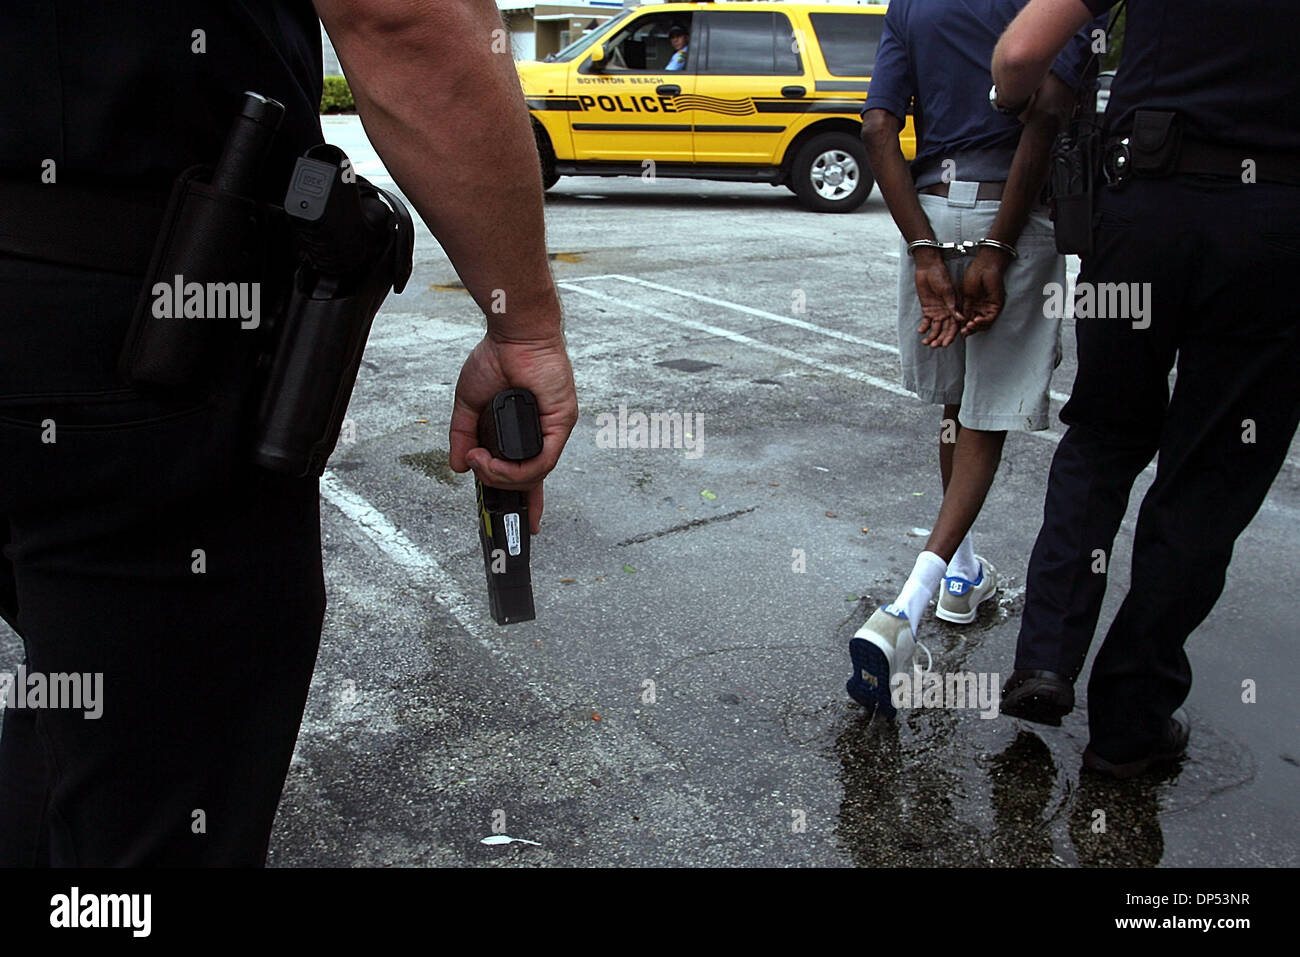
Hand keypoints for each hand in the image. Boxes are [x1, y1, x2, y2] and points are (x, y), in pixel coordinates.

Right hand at [448, 332, 577, 533]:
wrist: (514, 334)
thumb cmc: (497, 359)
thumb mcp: (470, 403)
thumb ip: (463, 435)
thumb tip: (459, 466)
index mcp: (524, 432)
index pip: (530, 474)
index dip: (529, 500)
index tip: (529, 525)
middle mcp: (542, 434)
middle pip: (529, 480)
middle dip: (501, 486)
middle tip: (476, 469)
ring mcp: (553, 431)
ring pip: (534, 474)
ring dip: (502, 476)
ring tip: (480, 461)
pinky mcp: (561, 423)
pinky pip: (543, 461)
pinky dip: (516, 469)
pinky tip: (493, 461)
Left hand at [913, 252, 963, 347]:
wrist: (928, 268)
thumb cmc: (941, 277)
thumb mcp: (947, 291)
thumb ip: (952, 306)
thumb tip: (961, 319)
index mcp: (955, 308)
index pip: (955, 325)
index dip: (951, 335)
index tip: (946, 343)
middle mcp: (947, 312)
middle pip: (945, 329)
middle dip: (941, 338)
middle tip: (936, 346)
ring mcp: (937, 311)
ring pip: (936, 328)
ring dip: (932, 336)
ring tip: (926, 343)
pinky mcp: (928, 309)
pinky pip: (926, 322)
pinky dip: (924, 327)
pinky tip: (921, 332)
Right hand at [958, 249, 1008, 336]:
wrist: (983, 266)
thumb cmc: (974, 276)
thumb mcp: (966, 295)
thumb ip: (964, 309)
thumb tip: (960, 321)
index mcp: (973, 306)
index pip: (968, 321)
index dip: (963, 327)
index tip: (957, 331)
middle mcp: (982, 308)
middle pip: (977, 325)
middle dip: (970, 330)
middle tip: (963, 333)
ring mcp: (990, 307)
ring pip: (984, 324)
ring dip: (977, 328)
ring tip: (969, 326)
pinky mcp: (996, 305)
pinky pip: (991, 318)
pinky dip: (983, 322)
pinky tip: (976, 320)